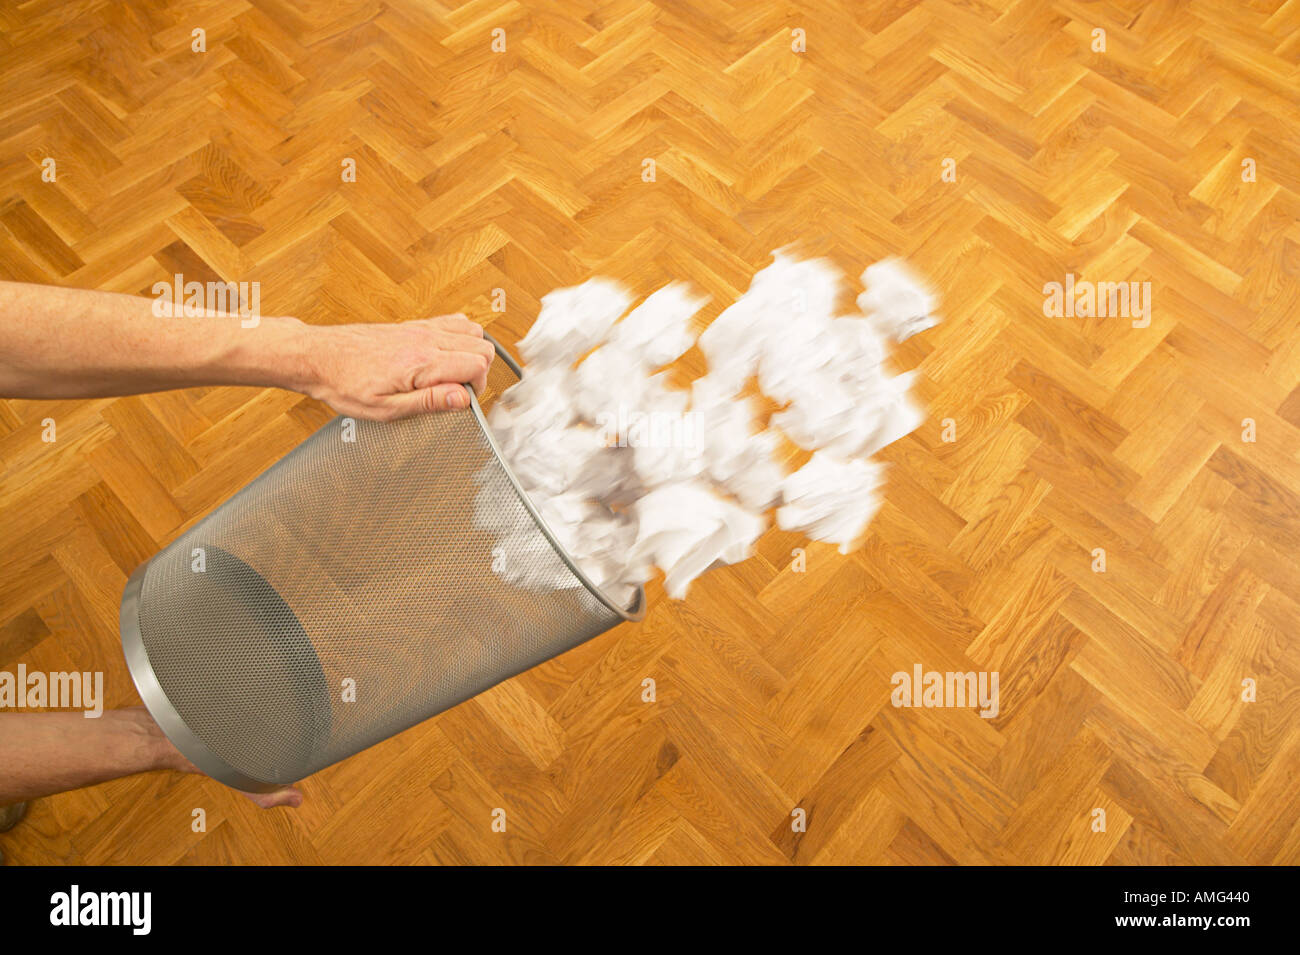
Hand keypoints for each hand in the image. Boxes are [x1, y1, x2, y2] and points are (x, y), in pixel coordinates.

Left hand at [298, 314, 495, 420]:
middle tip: (458, 390)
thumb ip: (428, 403)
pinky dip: (459, 337)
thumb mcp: (386, 409)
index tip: (460, 401)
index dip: (477, 388)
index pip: (477, 365)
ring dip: (472, 353)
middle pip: (482, 346)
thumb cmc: (345, 384)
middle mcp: (425, 339)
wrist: (317, 356)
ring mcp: (420, 328)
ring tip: (453, 374)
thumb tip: (462, 398)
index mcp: (421, 362)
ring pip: (473, 330)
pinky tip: (444, 356)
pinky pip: (453, 321)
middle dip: (480, 371)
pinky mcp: (413, 324)